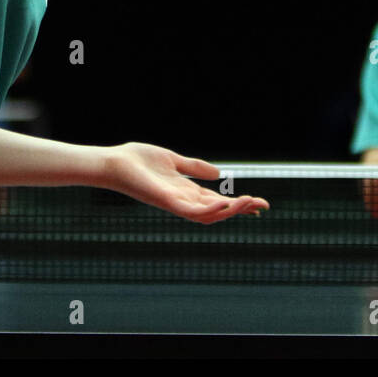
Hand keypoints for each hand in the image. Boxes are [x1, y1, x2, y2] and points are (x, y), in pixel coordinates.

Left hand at [101, 142, 268, 224]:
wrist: (114, 163)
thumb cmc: (138, 161)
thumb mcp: (173, 160)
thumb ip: (194, 167)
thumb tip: (218, 173)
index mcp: (185, 191)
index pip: (217, 200)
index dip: (238, 202)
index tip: (259, 201)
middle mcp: (183, 201)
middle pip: (218, 211)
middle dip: (241, 210)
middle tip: (263, 206)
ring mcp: (176, 204)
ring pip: (209, 216)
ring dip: (231, 212)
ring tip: (250, 203)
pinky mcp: (167, 202)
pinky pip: (192, 212)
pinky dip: (210, 211)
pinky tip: (225, 205)